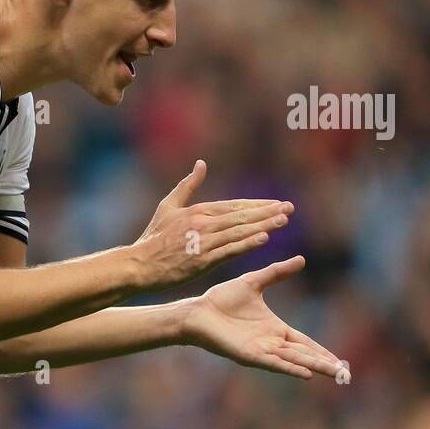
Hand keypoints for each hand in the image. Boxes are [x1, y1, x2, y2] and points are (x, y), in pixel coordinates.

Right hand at [131, 160, 293, 292]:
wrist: (139, 265)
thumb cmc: (153, 238)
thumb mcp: (168, 206)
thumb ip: (187, 186)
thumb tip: (201, 163)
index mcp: (197, 211)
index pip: (234, 206)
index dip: (257, 205)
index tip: (277, 203)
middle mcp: (203, 224)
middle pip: (242, 217)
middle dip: (268, 212)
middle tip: (290, 208)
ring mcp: (203, 242)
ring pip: (239, 232)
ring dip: (264, 225)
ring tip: (284, 220)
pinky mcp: (202, 261)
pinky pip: (229, 250)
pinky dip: (246, 244)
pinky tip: (263, 239)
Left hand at [180, 255, 347, 380]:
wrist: (198, 310)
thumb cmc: (222, 299)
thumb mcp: (255, 282)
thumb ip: (277, 273)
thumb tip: (301, 259)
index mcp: (275, 329)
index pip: (305, 342)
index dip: (322, 351)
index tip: (340, 362)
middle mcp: (270, 343)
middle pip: (304, 355)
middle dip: (325, 364)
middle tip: (345, 375)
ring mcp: (261, 350)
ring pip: (294, 360)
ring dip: (314, 366)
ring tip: (334, 374)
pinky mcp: (248, 355)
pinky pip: (274, 363)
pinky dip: (290, 367)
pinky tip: (306, 373)